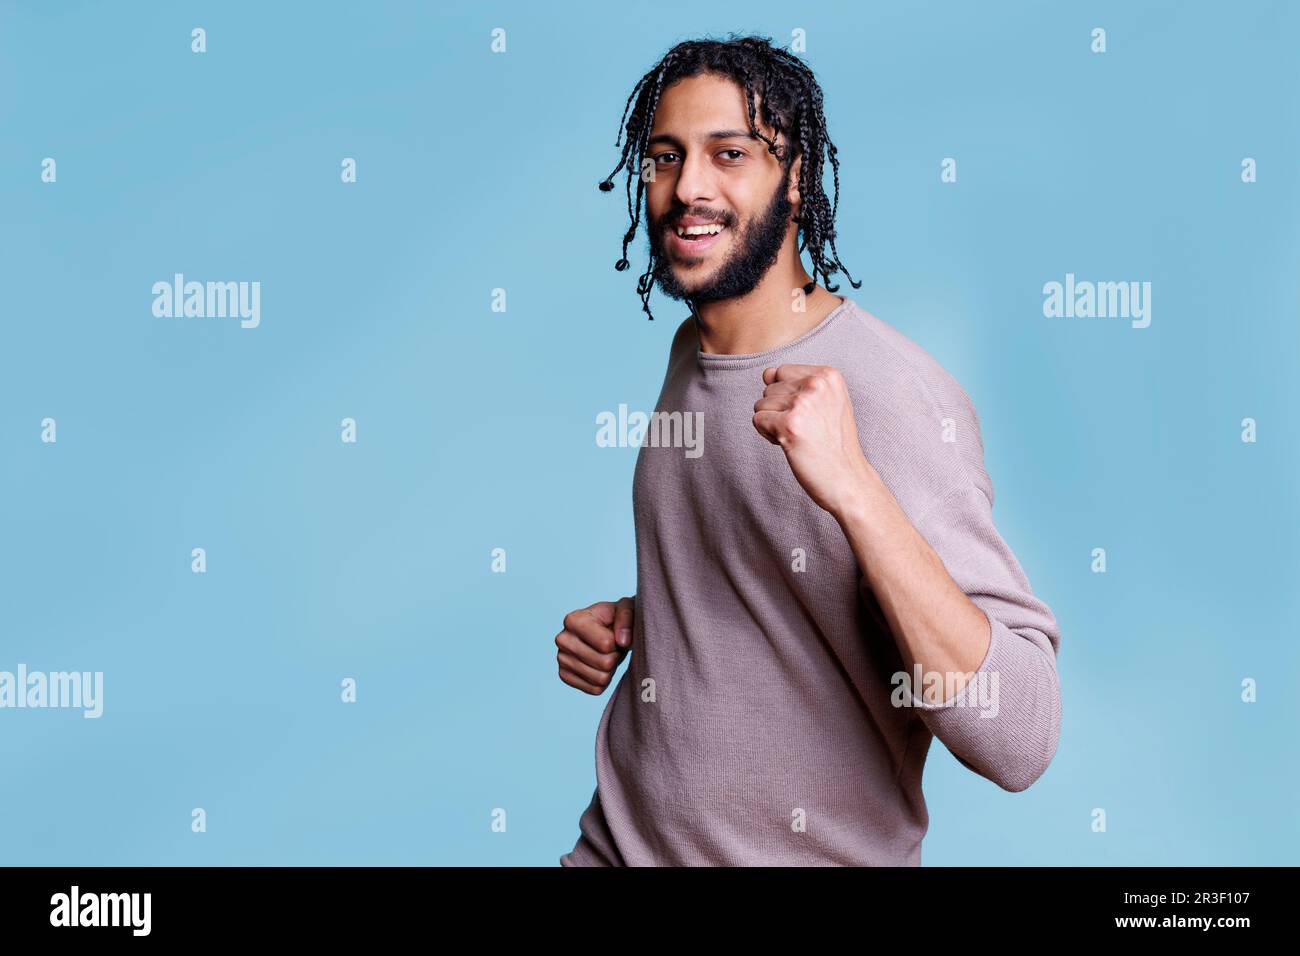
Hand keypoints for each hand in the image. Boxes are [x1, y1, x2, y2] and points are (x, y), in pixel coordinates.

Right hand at [555, 596, 633, 694]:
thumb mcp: (626, 608)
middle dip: (615, 656)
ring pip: (600, 679)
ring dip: (611, 669)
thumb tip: (622, 642)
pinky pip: (594, 689)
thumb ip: (627, 618)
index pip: (606, 644)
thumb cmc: (616, 618)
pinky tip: (599, 666)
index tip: (614, 634)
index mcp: (573, 619)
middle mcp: (562, 639)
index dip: (618, 641)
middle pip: (604, 663)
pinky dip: (603, 681)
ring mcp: (561, 658)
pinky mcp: (564, 675)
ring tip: (606, 654)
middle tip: (612, 647)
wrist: (604, 630)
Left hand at [752, 364, 873, 518]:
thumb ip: (798, 384)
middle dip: (779, 411)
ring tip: (799, 437)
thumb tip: (766, 373)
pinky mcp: (789, 424)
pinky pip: (757, 420)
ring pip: (761, 404)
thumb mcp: (826, 403)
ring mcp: (803, 403)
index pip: (782, 372)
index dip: (786, 396)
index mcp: (828, 375)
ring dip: (773, 424)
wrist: (847, 479)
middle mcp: (817, 384)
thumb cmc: (834, 444)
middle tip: (805, 430)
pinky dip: (767, 435)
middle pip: (770, 388)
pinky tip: (789, 444)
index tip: (808, 415)